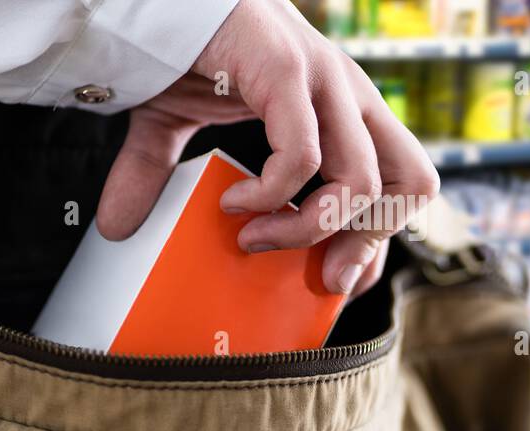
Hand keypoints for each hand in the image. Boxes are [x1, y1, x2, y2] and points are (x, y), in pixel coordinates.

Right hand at [95, 0, 438, 296]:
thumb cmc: (182, 50)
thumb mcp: (181, 128)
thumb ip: (164, 179)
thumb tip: (117, 228)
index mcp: (346, 110)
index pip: (403, 181)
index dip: (380, 241)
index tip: (333, 280)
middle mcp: (349, 95)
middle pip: (412, 180)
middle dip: (371, 242)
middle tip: (318, 275)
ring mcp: (324, 81)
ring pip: (361, 181)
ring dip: (306, 230)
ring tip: (252, 238)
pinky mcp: (286, 72)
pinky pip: (301, 157)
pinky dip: (270, 196)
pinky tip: (234, 202)